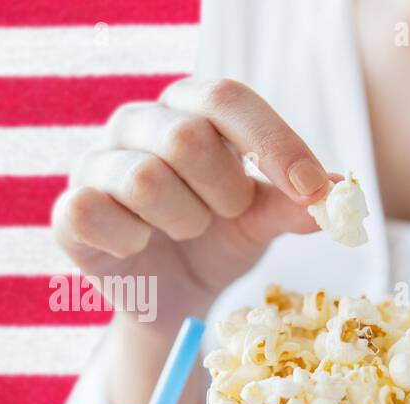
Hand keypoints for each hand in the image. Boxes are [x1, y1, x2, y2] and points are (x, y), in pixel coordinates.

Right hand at [52, 77, 341, 333]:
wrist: (172, 299)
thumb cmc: (216, 241)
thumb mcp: (261, 219)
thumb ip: (294, 202)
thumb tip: (341, 195)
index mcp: (187, 107)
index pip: (227, 99)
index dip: (274, 143)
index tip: (314, 190)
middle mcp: (136, 123)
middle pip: (187, 137)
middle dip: (225, 191)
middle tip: (226, 215)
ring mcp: (95, 163)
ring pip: (144, 179)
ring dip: (183, 220)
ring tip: (185, 232)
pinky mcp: (68, 211)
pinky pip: (96, 213)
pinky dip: (132, 241)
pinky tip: (140, 248)